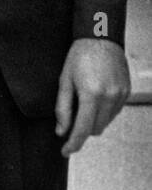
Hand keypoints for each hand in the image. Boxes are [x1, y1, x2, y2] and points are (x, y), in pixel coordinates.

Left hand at [55, 37, 130, 155]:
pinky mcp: (127, 93)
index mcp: (91, 94)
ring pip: (106, 122)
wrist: (100, 38)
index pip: (83, 128)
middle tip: (69, 121)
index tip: (65, 151)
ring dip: (93, 121)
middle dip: (82, 130)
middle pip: (95, 129)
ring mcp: (121, 96)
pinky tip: (94, 99)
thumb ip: (62, 108)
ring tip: (82, 104)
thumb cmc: (79, 56)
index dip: (73, 143)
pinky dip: (103, 112)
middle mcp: (110, 97)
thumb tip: (61, 131)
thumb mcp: (64, 81)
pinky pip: (114, 112)